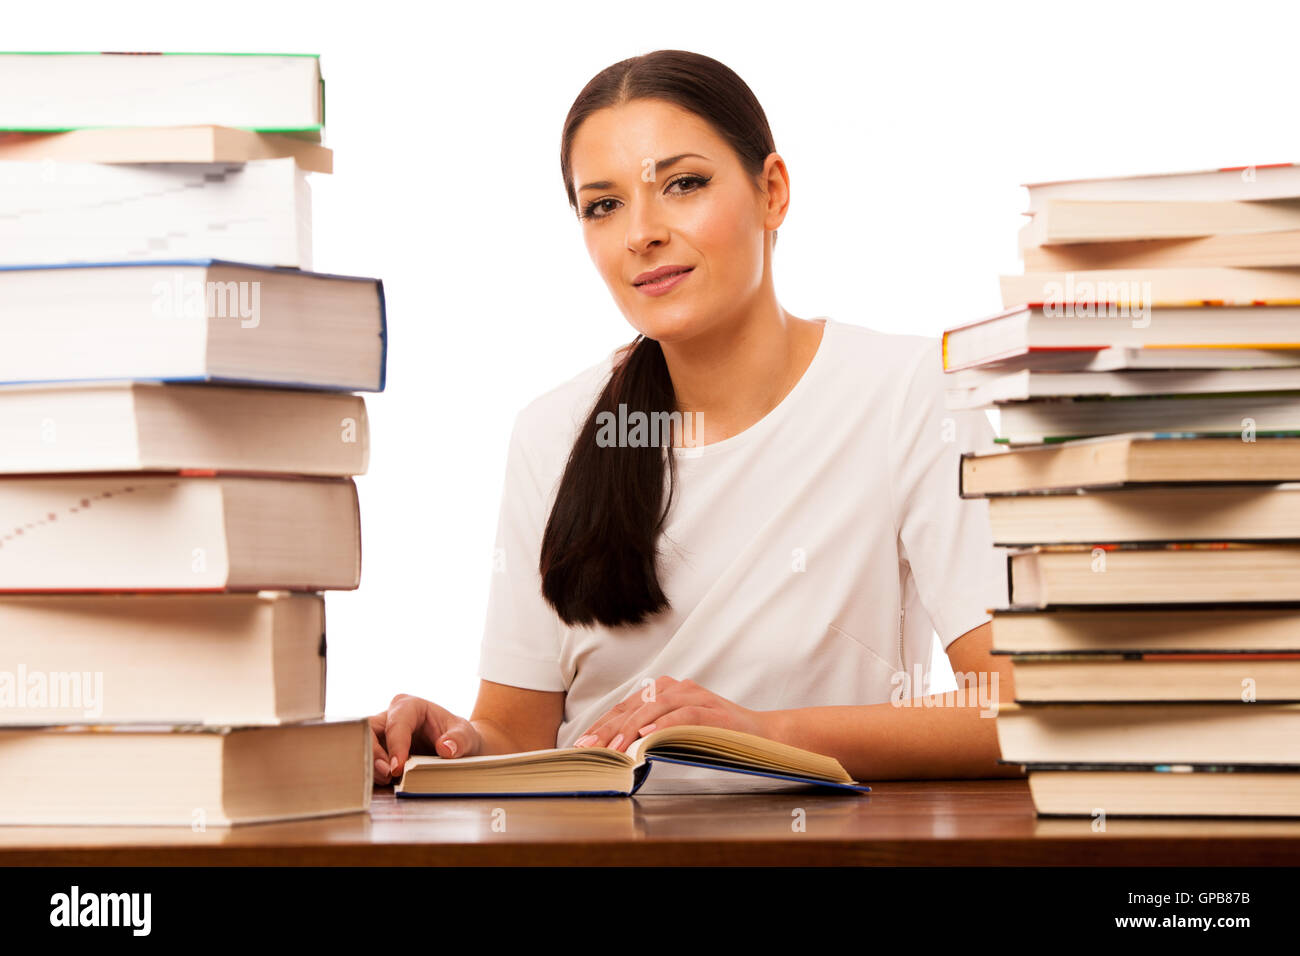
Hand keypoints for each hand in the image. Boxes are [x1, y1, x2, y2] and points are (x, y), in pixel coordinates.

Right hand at [369, 693, 482, 785]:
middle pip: (370, 730)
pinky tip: (382, 783)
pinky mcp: (379, 751)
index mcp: (410, 706)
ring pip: (363, 744)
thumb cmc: (459, 737)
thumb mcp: (466, 736)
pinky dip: (371, 772)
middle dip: (374, 753)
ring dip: (370, 764)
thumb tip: (445, 748)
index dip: (395, 745)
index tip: (397, 768)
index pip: (396, 723)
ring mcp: (382, 734)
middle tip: (387, 775)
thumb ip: (459, 740)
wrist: (457, 749)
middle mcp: (390, 717)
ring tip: (386, 780)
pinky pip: (367, 759)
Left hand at [571, 676, 772, 751]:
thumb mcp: (677, 733)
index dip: (602, 724)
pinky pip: (683, 715)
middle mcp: (676, 688)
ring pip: (654, 708)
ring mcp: (695, 696)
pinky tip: (647, 737)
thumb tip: (615, 749)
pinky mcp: (711, 710)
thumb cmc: (715, 736)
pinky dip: (664, 725)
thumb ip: (650, 733)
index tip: (581, 744)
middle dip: (608, 729)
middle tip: (588, 749)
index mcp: (664, 691)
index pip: (625, 707)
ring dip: (630, 728)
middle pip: (634, 707)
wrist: (761, 734)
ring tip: (612, 747)